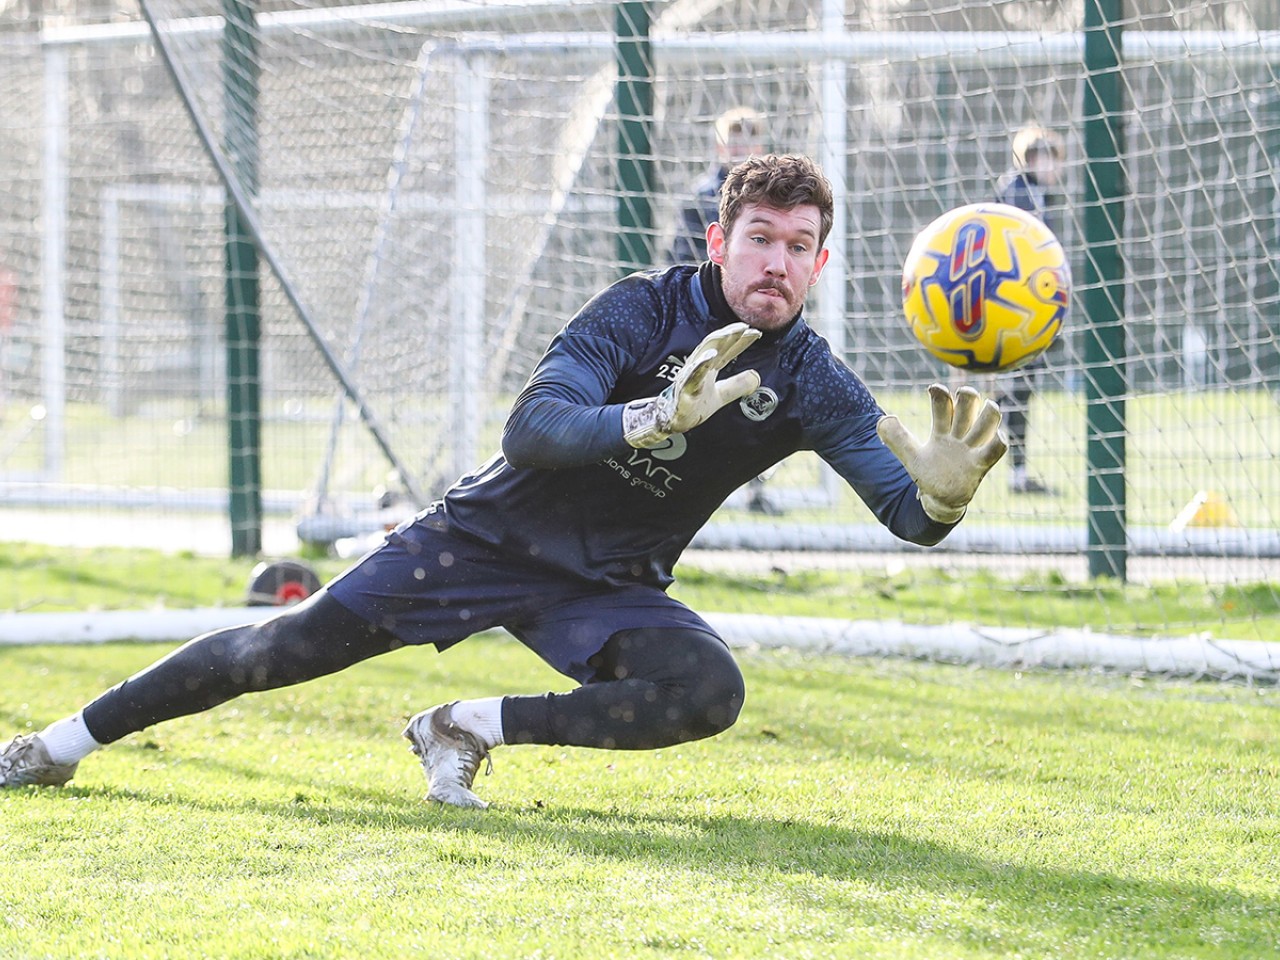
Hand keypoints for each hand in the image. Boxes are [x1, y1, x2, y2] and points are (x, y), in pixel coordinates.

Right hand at [624, 323, 761, 447]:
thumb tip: (757, 377)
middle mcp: (699, 366)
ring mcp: (690, 375)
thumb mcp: (722, 394)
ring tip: (731, 333)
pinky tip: (711, 355)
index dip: (741, 340)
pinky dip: (701, 363)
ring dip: (717, 341)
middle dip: (730, 334)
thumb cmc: (692, 405)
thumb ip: (738, 385)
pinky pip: (693, 374)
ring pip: (703, 353)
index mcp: (708, 366)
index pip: (726, 349)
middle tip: (745, 326)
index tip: (756, 332)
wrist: (672, 421)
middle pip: (715, 345)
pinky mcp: (684, 388)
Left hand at [876, 383, 1006, 522]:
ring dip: (990, 411)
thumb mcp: (911, 456)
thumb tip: (883, 419)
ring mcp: (972, 448)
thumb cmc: (929, 474)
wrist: (942, 500)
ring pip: (989, 420)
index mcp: (942, 430)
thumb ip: (897, 439)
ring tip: (989, 406)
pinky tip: (998, 436)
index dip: (940, 393)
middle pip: (969, 405)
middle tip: (962, 393)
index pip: (944, 403)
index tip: (933, 389)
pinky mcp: (981, 464)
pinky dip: (999, 441)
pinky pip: (996, 449)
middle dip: (968, 395)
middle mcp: (959, 434)